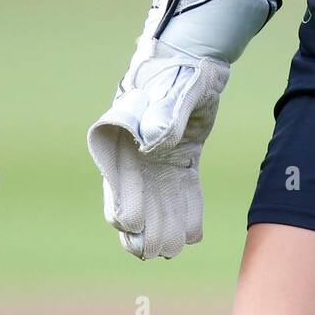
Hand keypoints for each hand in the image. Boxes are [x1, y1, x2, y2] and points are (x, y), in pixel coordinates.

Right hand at [87, 0, 279, 259]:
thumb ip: (167, 115)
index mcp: (119, 136)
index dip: (122, 202)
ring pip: (158, 203)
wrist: (199, 62)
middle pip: (133, 199)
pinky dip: (187, 214)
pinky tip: (194, 235)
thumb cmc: (181, 70)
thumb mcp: (178, 88)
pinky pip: (182, 194)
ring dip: (164, 228)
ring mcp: (157, 161)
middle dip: (142, 229)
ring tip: (172, 251)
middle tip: (154, 251)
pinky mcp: (181, 163)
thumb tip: (154, 145)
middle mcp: (134, 154)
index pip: (115, 178)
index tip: (133, 223)